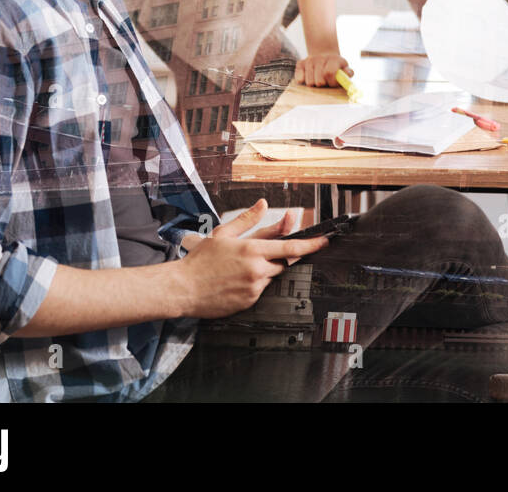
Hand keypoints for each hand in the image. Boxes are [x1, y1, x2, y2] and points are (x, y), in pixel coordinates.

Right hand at [181, 199, 328, 318]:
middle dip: (277, 256)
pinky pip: (261, 290)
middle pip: (283, 261)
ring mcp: (254, 288)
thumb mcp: (223, 234)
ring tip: (238, 268)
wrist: (182, 289)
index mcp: (252, 250)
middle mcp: (257, 270)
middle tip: (255, 254)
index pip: (291, 246)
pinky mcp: (249, 302)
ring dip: (263, 270)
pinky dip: (254, 283)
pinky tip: (235, 281)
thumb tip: (263, 205)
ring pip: (271, 276)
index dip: (311, 244)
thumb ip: (248, 220)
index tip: (324, 242)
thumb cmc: (200, 261)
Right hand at [295, 52, 351, 87]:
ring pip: (309, 82)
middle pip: (319, 81)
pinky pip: (299, 79)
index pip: (329, 72)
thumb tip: (348, 73)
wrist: (324, 55)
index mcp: (334, 59)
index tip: (332, 83)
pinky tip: (309, 77)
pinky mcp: (300, 63)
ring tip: (318, 78)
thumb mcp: (344, 68)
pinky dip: (303, 81)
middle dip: (323, 84)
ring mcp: (309, 60)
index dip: (331, 82)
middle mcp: (320, 57)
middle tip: (325, 81)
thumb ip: (348, 73)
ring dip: (314, 84)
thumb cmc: (336, 67)